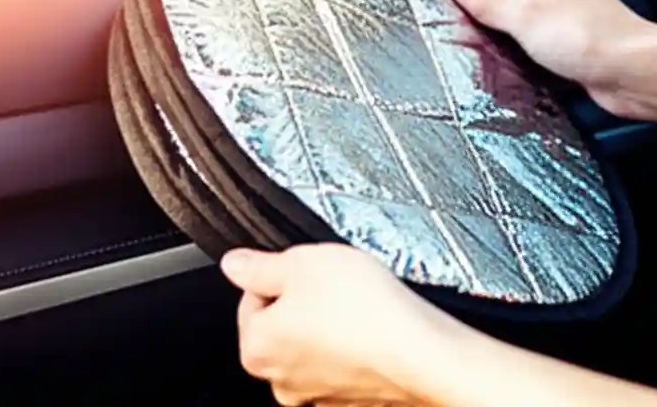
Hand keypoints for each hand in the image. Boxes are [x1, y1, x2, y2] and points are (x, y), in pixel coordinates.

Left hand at [221, 243, 461, 405]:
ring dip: (329, 329)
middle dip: (304, 305)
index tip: (305, 269)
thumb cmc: (365, 310)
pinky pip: (344, 368)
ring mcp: (318, 397)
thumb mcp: (302, 263)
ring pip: (313, 350)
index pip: (252, 299)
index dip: (281, 275)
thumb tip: (234, 264)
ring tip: (359, 309)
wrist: (422, 352)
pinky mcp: (352, 402)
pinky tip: (371, 334)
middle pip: (281, 328)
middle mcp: (281, 381)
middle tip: (335, 286)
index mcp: (257, 347)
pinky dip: (353, 352)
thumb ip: (258, 265)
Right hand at [445, 0, 656, 118]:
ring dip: (511, 40)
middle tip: (476, 40)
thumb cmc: (590, 38)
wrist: (634, 71)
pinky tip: (525, 66)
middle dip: (491, 20)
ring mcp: (569, 12)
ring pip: (523, 23)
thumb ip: (485, 2)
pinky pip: (539, 42)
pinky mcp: (575, 39)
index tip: (452, 16)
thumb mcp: (522, 19)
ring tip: (505, 55)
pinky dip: (529, 54)